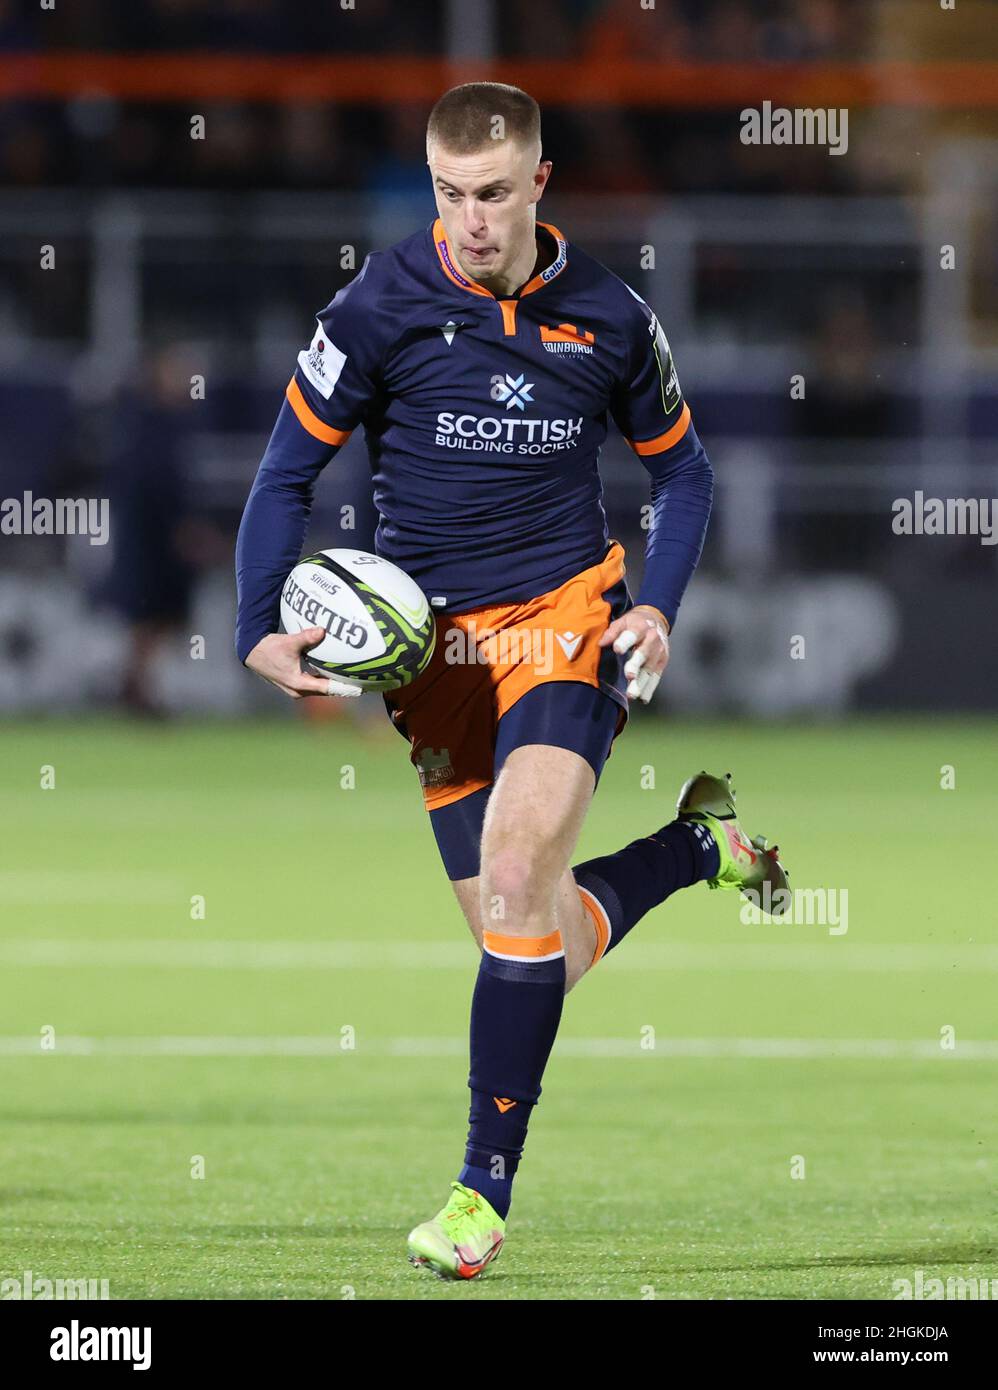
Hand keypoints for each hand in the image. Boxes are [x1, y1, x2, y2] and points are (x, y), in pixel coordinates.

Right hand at [244, 628, 361, 699]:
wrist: (253, 653)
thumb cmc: (269, 648)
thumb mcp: (289, 642)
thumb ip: (306, 637)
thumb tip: (322, 631)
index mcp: (297, 683)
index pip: (326, 689)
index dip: (342, 689)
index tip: (358, 688)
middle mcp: (297, 690)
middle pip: (326, 691)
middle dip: (342, 688)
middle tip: (360, 683)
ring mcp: (295, 689)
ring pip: (320, 689)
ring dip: (334, 685)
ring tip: (352, 681)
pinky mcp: (294, 685)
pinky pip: (315, 685)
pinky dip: (325, 681)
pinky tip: (336, 674)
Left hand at [598, 604, 669, 703]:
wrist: (656, 620)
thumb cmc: (634, 623)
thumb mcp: (623, 621)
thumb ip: (612, 632)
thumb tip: (601, 643)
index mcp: (640, 627)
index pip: (632, 635)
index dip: (624, 642)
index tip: (617, 649)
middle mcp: (652, 640)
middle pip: (643, 654)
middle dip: (635, 665)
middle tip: (629, 676)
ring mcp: (659, 652)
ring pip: (649, 669)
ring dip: (641, 683)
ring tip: (632, 695)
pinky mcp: (662, 662)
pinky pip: (656, 677)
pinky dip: (649, 688)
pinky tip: (643, 698)